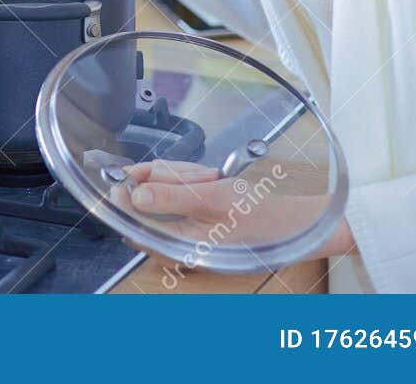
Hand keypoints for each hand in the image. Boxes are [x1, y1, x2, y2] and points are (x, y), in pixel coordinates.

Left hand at [108, 159, 353, 271]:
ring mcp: (182, 228)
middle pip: (145, 197)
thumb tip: (133, 195)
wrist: (291, 223)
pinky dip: (190, 180)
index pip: (129, 218)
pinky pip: (177, 191)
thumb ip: (170, 198)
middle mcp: (172, 241)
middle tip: (202, 175)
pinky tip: (211, 180)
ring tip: (212, 179)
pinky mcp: (192, 217)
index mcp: (173, 246)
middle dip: (169, 177)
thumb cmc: (257, 215)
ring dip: (184, 176)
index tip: (124, 170)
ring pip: (162, 188)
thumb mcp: (211, 200)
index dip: (125, 189)